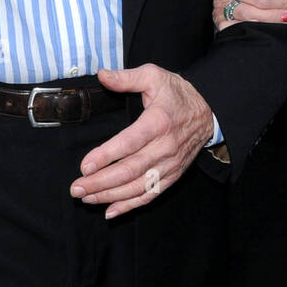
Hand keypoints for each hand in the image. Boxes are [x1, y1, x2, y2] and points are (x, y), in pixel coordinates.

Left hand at [72, 65, 213, 218]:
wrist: (209, 111)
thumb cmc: (177, 93)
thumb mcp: (154, 76)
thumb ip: (126, 77)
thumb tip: (102, 75)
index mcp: (158, 122)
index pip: (129, 143)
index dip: (106, 156)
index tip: (85, 166)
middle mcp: (165, 147)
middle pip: (130, 170)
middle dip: (101, 182)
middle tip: (77, 188)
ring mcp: (169, 164)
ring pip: (138, 186)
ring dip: (111, 196)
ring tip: (86, 197)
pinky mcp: (172, 174)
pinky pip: (151, 194)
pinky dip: (131, 205)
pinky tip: (111, 211)